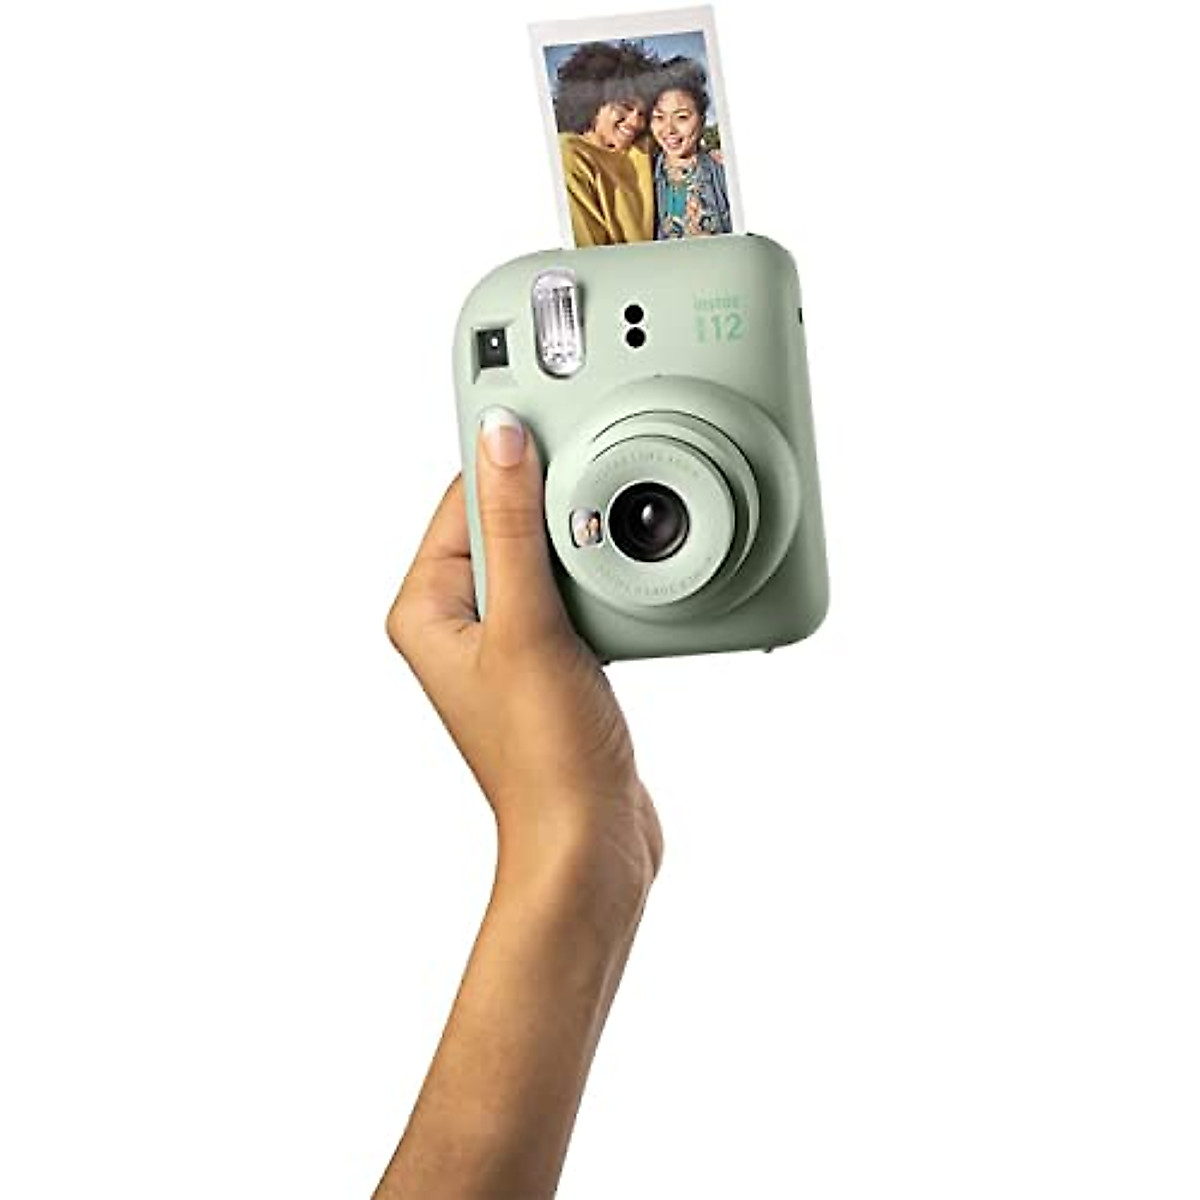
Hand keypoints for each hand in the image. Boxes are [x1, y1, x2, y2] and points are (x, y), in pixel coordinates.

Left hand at [387, 406, 662, 903]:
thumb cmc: (546, 754)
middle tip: (600, 470)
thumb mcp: (528, 624)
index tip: (554, 417)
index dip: (510, 458)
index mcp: (427, 609)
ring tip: (618, 527)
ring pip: (546, 555)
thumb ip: (514, 528)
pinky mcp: (552, 659)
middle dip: (554, 498)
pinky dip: (602, 576)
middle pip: (508, 522)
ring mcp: (507, 642)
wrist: (592, 839)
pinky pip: (573, 592)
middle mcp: (459, 623)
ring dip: (584, 538)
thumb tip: (503, 437)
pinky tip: (628, 575)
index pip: (464, 500)